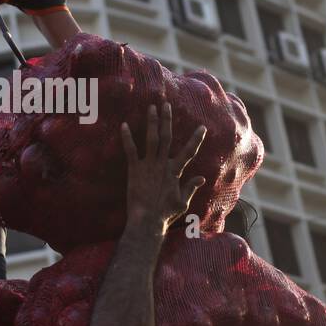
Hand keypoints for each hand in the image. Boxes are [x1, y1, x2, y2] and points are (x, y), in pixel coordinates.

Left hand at [119, 101, 207, 236]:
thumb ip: (190, 187)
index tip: (202, 127)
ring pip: (151, 139)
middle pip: (167, 137)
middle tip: (167, 104)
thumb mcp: (182, 201)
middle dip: (167, 120)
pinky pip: (130, 150)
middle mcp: (163, 164)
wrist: (148, 221)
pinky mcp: (134, 170)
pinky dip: (127, 138)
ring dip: (152, 122)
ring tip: (151, 107)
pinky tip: (123, 125)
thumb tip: (201, 177)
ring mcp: (148, 166)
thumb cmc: (166, 214)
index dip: (196, 139)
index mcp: (175, 171)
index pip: (189, 152)